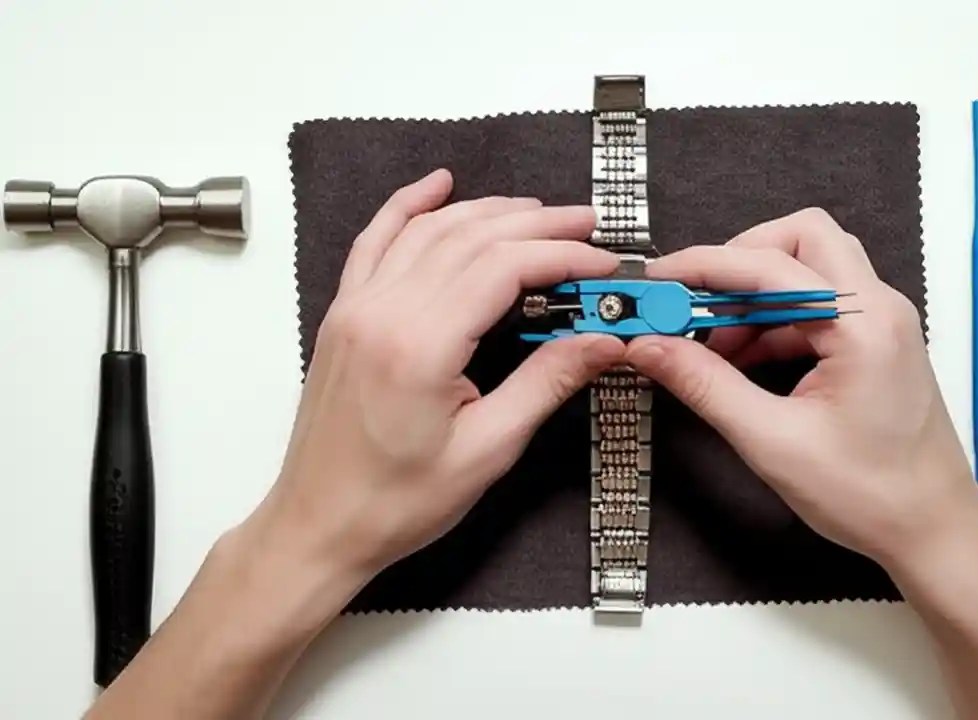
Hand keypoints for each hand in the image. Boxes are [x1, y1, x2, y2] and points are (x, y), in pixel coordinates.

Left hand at [248, 169, 625, 579]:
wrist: (318, 527)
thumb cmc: (396, 503)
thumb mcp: (487, 450)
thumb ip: (547, 383)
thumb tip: (605, 342)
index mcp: (419, 346)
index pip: (503, 269)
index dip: (560, 256)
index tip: (603, 264)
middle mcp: (382, 312)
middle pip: (470, 238)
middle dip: (537, 225)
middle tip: (588, 225)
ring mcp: (356, 309)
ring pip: (428, 231)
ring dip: (487, 212)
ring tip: (540, 212)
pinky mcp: (343, 316)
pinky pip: (375, 242)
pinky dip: (407, 207)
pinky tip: (437, 185)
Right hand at [623, 208, 977, 569]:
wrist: (934, 533)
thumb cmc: (871, 496)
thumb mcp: (772, 441)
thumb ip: (706, 386)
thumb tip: (650, 346)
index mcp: (863, 323)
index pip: (769, 264)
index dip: (702, 266)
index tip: (656, 281)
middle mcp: (879, 307)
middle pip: (800, 238)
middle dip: (738, 260)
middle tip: (692, 301)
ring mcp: (881, 323)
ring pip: (809, 268)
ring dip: (754, 294)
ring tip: (708, 344)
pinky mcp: (875, 343)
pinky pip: (817, 306)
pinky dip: (772, 320)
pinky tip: (739, 362)